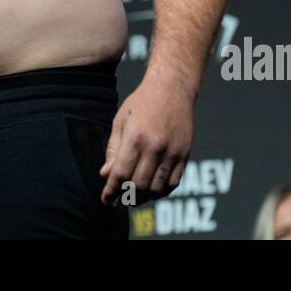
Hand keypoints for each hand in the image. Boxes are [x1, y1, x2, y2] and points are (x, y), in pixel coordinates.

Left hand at [99, 75, 193, 205]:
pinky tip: (153, 192)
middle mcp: (155, 146)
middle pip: (139, 185)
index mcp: (135, 137)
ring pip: (157, 187)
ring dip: (144, 198)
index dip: (111, 191)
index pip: (121, 173)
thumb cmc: (141, 103)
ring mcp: (172, 151)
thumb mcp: (120, 121)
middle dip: (126, 198)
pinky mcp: (185, 153)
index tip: (106, 200)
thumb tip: (106, 174)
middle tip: (119, 202)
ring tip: (134, 200)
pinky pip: (174, 182)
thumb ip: (113, 149)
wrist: (171, 88)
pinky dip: (162, 192)